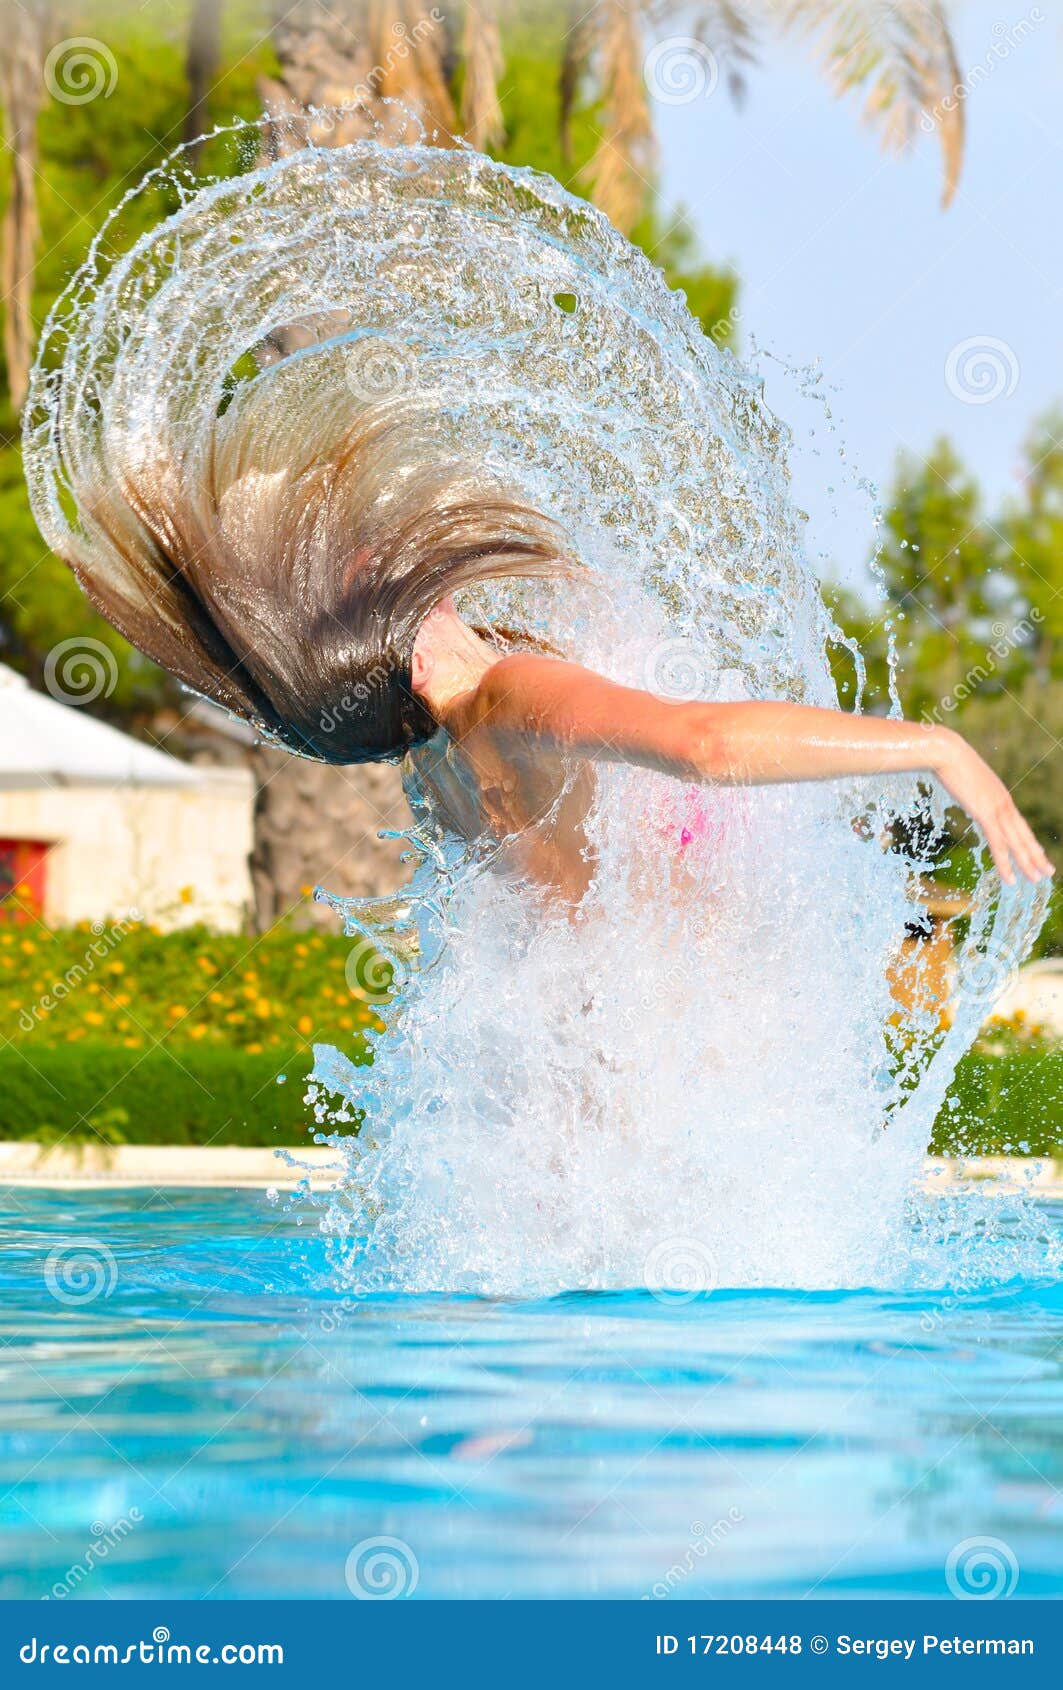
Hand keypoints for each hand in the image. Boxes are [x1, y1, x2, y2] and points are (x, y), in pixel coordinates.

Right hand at [933, 729, 1053, 885]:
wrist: (947, 752)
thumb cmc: (949, 760)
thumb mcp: (964, 775)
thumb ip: (968, 784)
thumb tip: (962, 783)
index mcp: (999, 795)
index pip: (1018, 823)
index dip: (1028, 839)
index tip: (1037, 852)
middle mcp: (1004, 803)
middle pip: (1024, 835)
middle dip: (1036, 855)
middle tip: (1048, 872)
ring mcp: (997, 809)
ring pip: (1017, 843)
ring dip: (1028, 863)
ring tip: (1037, 879)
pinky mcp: (986, 815)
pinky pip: (999, 844)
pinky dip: (1006, 863)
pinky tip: (1011, 878)